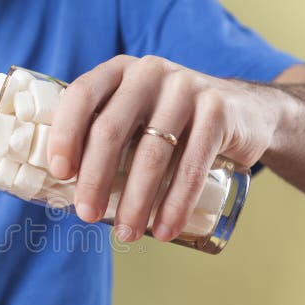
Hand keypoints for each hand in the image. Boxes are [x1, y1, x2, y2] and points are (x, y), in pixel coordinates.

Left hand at [47, 55, 279, 240]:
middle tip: (87, 215)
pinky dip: (176, 204)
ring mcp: (186, 88)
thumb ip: (104, 135)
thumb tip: (61, 190)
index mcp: (119, 71)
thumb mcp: (136, 115)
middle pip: (111, 129)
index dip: (66, 134)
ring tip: (126, 233)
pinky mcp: (218, 111)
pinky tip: (164, 229)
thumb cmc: (170, 123)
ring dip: (135, 202)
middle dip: (95, 179)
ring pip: (151, 153)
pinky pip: (192, 165)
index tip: (60, 173)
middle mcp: (149, 72)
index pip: (82, 95)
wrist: (243, 111)